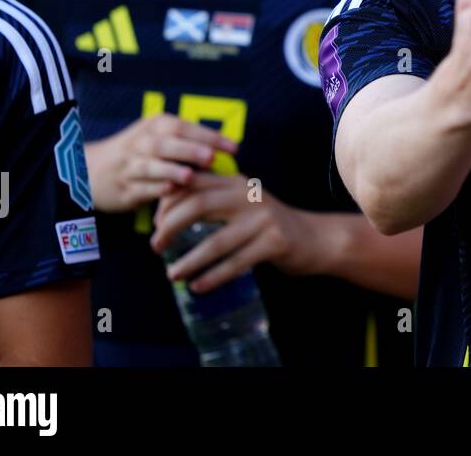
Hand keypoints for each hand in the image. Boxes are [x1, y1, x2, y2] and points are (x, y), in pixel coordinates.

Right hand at [85, 114, 239, 212]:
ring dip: (170, 171)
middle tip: (211, 157)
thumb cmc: (140, 152)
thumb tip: (226, 144)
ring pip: (149, 167)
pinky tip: (170, 192)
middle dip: (188, 150)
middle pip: (164, 144)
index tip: (233, 147)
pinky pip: (140, 188)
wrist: (93, 169)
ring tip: (190, 176)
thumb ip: (187, 139)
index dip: (207, 136)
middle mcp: (140, 144)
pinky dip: (155, 190)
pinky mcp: (124, 189)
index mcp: (153, 127)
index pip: (181, 127)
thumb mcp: (158, 136)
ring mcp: (129, 167)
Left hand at [149, 173, 311, 291]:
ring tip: (172, 274)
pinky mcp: (274, 243)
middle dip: (170, 227)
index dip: (168, 202)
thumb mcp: (243, 204)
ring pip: (215, 242)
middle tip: (155, 247)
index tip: (155, 224)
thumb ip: (213, 202)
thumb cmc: (269, 224)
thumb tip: (164, 215)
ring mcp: (263, 219)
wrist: (316, 238)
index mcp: (238, 182)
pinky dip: (213, 278)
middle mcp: (249, 195)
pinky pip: (235, 263)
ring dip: (189, 261)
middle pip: (198, 205)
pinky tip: (198, 287)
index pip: (194, 183)